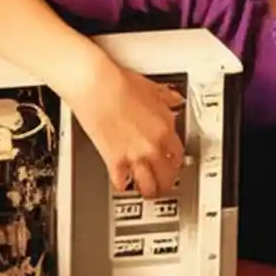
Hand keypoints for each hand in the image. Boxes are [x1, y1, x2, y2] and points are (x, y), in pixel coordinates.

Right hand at [67, 63, 184, 197]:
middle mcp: (154, 145)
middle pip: (168, 175)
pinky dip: (122, 184)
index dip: (176, 161)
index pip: (179, 154)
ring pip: (149, 185)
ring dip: (149, 190)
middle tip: (164, 184)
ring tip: (147, 191)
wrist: (96, 86)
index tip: (173, 163)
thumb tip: (173, 99)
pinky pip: (122, 182)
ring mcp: (135, 155)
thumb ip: (165, 98)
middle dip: (166, 181)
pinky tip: (122, 183)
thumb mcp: (152, 88)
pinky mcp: (114, 161)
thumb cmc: (119, 83)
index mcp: (166, 127)